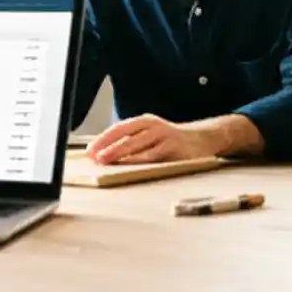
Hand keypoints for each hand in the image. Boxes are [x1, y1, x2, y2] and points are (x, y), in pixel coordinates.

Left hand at [88, 114, 219, 164]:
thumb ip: (128, 141)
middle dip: (111, 148)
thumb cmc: (167, 139)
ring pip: (142, 148)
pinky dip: (143, 164)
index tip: (90, 151)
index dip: (103, 140)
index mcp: (144, 121)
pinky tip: (133, 169)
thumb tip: (100, 154)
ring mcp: (166, 138)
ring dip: (124, 157)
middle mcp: (154, 127)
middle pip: (128, 138)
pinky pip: (157, 159)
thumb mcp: (148, 134)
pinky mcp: (177, 151)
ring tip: (110, 164)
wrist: (201, 139)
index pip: (119, 129)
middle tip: (97, 159)